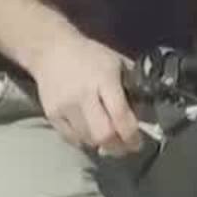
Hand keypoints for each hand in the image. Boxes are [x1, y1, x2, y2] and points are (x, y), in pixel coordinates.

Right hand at [29, 29, 140, 155]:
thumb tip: (145, 113)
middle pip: (103, 135)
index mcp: (104, 79)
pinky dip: (84, 141)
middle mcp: (83, 95)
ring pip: (88, 140)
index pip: (120, 115)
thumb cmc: (90, 55)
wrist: (51, 50)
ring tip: (110, 139)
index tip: (138, 142)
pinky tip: (90, 133)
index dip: (132, 135)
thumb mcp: (117, 62)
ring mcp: (65, 107)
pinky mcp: (52, 115)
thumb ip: (131, 85)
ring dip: (102, 144)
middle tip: (125, 146)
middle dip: (118, 146)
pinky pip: (72, 139)